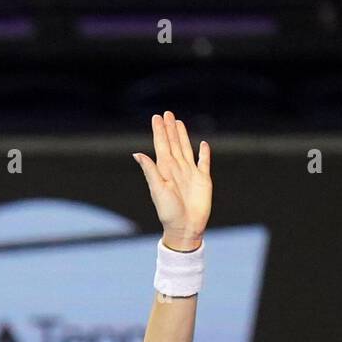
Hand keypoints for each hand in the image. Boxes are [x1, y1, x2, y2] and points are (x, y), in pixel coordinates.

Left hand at [133, 112, 211, 248]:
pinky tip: (203, 144)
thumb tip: (137, 154)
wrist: (185, 227)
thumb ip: (150, 171)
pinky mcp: (203, 180)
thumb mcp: (157, 190)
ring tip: (179, 122)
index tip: (156, 117)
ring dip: (183, 136)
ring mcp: (190, 173)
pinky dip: (204, 153)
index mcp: (165, 169)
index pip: (161, 146)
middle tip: (167, 113)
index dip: (159, 132)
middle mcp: (177, 169)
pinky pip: (204, 162)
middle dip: (170, 129)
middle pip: (173, 144)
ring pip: (186, 149)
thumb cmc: (168, 212)